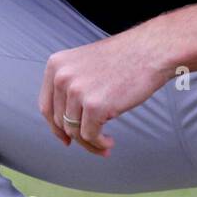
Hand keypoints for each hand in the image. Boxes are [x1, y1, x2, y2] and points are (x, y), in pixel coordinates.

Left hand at [38, 28, 170, 154]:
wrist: (150, 52)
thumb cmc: (124, 59)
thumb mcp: (85, 65)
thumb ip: (70, 87)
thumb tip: (64, 123)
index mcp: (56, 66)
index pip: (46, 106)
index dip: (55, 127)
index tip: (66, 138)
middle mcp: (62, 77)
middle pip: (61, 121)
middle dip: (76, 137)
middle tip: (93, 143)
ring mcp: (77, 91)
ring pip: (74, 131)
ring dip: (89, 143)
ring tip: (104, 144)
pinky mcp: (95, 106)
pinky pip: (90, 136)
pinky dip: (99, 144)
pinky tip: (109, 142)